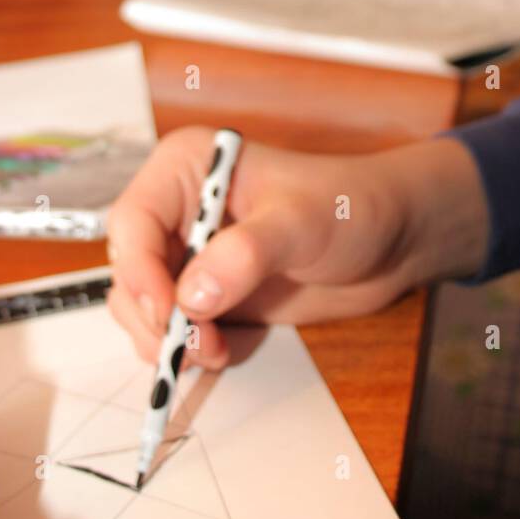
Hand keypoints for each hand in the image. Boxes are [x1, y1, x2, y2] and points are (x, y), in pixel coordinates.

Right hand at [106, 127, 487, 370]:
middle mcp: (178, 210)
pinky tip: (234, 345)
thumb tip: (191, 298)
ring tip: (220, 350)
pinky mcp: (208, 294)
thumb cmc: (350, 207)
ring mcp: (190, 255)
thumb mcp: (301, 224)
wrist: (390, 242)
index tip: (167, 314)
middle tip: (201, 347)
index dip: (139, 272)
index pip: (132, 222)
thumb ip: (247, 255)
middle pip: (129, 272)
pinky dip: (194, 349)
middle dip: (155, 317)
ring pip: (143, 309)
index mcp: (187, 169)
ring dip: (171, 341)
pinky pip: (175, 332)